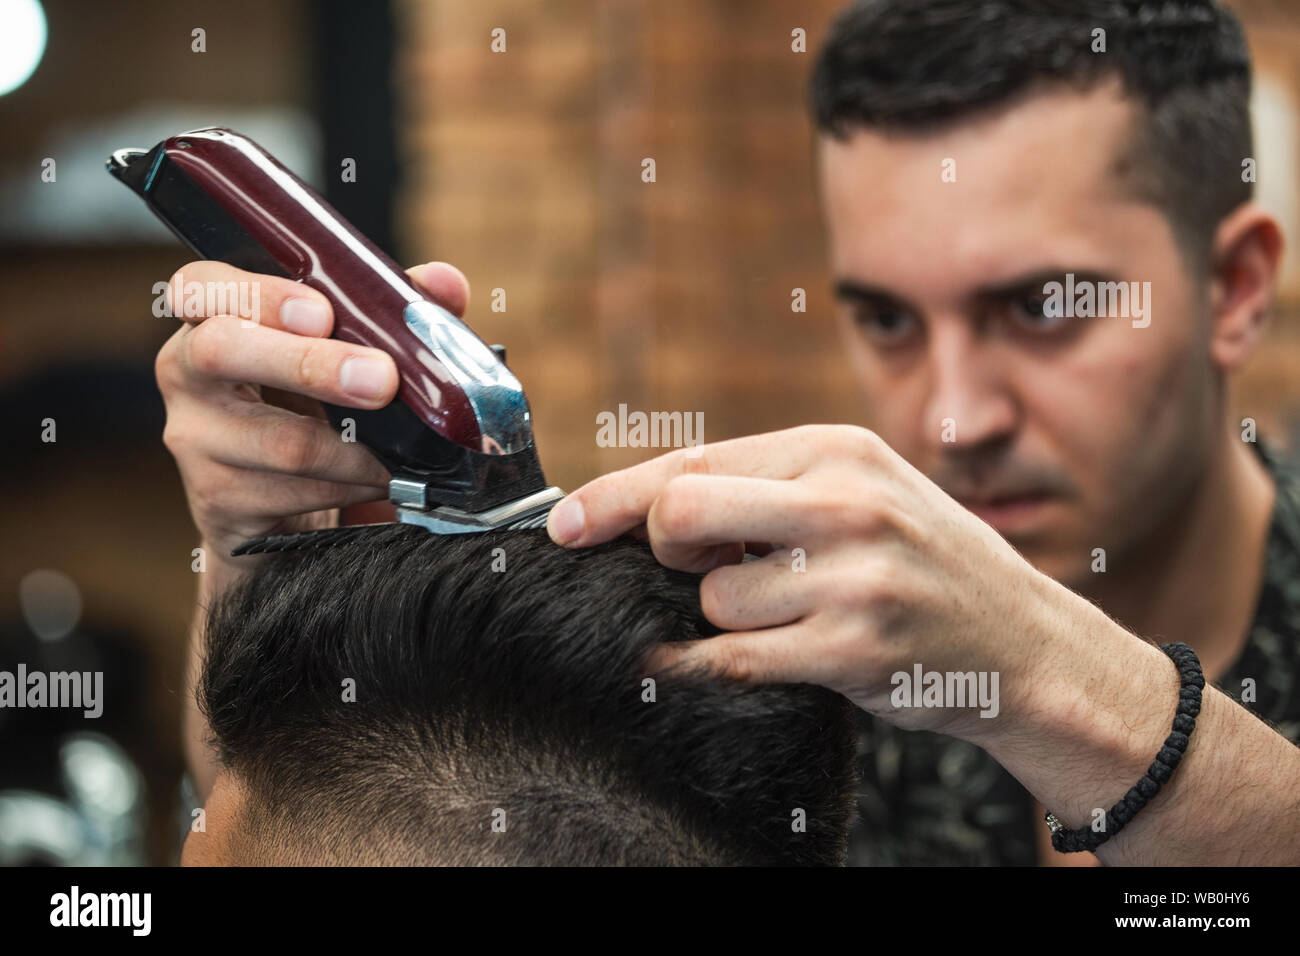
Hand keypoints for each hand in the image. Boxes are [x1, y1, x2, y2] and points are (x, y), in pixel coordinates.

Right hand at [154, 259, 470, 570]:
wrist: (275, 503)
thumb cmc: (307, 405)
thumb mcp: (341, 350)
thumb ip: (387, 310)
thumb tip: (446, 283)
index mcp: (211, 316)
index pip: (203, 285)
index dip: (260, 294)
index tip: (323, 312)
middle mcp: (186, 372)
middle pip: (225, 351)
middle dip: (311, 364)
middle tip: (381, 381)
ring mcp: (195, 439)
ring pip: (280, 442)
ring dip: (356, 448)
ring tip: (404, 450)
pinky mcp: (218, 500)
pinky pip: (296, 493)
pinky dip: (352, 487)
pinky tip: (380, 480)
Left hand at [546, 424, 1106, 741]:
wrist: (1025, 642)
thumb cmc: (924, 564)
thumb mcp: (860, 494)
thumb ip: (766, 489)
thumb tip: (647, 508)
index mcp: (837, 449)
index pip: (696, 460)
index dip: (615, 496)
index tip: (565, 526)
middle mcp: (844, 502)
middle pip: (683, 512)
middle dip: (665, 548)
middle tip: (694, 567)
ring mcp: (852, 577)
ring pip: (713, 596)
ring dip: (722, 616)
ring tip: (780, 615)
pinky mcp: (854, 647)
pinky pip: (732, 657)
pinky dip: (698, 664)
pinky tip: (699, 659)